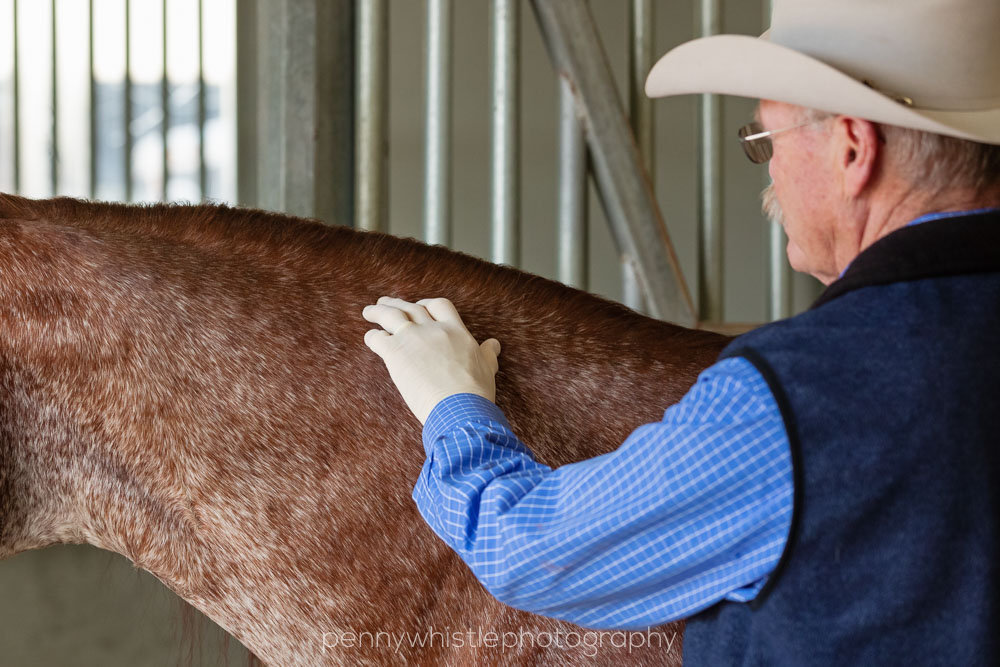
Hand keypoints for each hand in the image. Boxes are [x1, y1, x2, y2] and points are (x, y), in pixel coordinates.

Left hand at [362, 297, 500, 423]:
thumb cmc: (475, 392)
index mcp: (456, 330)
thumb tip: (494, 345)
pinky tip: (371, 339)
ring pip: (390, 315)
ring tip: (368, 312)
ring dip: (377, 312)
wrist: (459, 407)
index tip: (418, 306)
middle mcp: (433, 329)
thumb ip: (487, 354)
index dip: (426, 304)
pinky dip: (372, 337)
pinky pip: (377, 339)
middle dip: (396, 303)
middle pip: (411, 307)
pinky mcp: (395, 353)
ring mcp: (412, 338)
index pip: (439, 306)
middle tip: (385, 303)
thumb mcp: (487, 367)